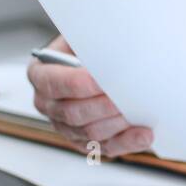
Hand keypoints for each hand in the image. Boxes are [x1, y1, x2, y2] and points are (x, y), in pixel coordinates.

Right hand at [27, 36, 152, 156]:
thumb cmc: (90, 49)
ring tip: (138, 111)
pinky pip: (106, 147)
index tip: (101, 80)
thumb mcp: (84, 38)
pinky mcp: (85, 141)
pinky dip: (127, 142)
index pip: (54, 83)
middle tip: (127, 96)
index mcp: (41, 74)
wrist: (98, 63)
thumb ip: (92, 42)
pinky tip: (144, 134)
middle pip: (72, 112)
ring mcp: (65, 125)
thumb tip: (111, 45)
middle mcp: (49, 103)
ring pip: (90, 132)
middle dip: (103, 105)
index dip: (78, 84)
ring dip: (117, 123)